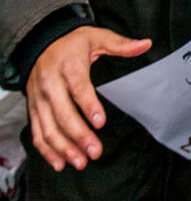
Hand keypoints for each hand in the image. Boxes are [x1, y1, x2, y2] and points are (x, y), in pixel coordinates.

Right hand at [26, 26, 150, 171]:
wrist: (39, 42)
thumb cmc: (72, 43)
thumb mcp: (96, 36)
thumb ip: (120, 44)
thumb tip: (146, 44)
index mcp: (68, 65)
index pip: (78, 87)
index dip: (88, 105)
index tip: (100, 122)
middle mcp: (50, 84)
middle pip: (62, 113)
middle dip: (78, 135)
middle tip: (95, 152)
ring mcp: (39, 99)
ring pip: (48, 127)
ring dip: (63, 148)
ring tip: (81, 162)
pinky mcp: (33, 109)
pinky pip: (37, 132)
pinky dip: (46, 150)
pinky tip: (59, 163)